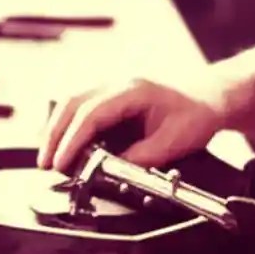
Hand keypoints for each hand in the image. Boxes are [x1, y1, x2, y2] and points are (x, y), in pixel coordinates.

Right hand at [37, 77, 226, 172]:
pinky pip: (82, 108)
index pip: (93, 113)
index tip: (62, 162)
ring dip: (57, 129)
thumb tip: (111, 168)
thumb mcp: (174, 142)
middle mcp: (119, 85)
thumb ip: (142, 156)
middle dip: (55, 133)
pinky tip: (62, 145)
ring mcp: (114, 89)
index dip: (73, 139)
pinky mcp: (113, 99)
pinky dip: (68, 126)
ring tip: (48, 157)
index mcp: (134, 91)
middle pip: (73, 103)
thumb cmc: (196, 116)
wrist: (209, 99)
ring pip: (73, 103)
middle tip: (45, 163)